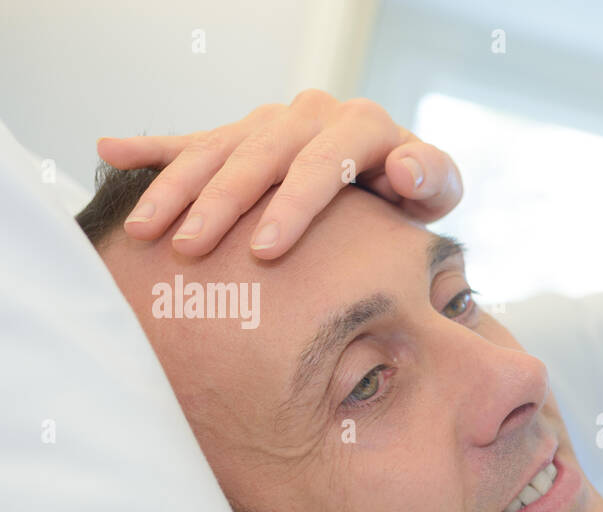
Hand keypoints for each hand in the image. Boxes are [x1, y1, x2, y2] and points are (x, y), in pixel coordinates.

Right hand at [96, 88, 461, 258]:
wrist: (397, 173)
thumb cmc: (416, 195)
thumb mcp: (437, 188)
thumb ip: (432, 179)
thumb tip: (406, 171)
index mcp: (361, 125)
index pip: (321, 166)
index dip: (293, 207)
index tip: (265, 250)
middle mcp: (312, 114)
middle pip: (258, 157)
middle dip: (221, 203)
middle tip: (190, 247)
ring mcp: (272, 121)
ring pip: (217, 149)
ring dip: (176, 188)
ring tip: (144, 228)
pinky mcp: (245, 133)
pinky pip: (194, 139)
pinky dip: (153, 150)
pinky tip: (108, 152)